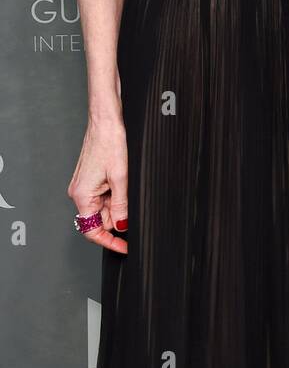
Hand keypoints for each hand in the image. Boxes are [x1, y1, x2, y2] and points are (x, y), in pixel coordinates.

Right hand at [67, 109, 128, 254]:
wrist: (105, 120)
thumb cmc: (110, 142)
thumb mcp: (121, 178)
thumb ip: (121, 205)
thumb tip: (122, 226)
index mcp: (82, 195)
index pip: (92, 231)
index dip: (109, 241)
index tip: (124, 247)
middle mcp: (78, 192)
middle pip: (99, 219)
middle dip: (117, 217)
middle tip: (132, 205)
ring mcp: (84, 186)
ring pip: (103, 207)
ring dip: (118, 204)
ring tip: (126, 184)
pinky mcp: (90, 179)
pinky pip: (103, 195)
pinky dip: (115, 194)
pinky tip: (122, 181)